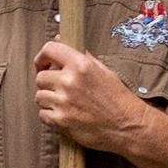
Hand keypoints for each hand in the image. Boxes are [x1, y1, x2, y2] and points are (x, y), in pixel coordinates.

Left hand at [33, 38, 147, 151]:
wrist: (128, 126)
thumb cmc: (118, 99)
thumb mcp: (104, 71)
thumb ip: (81, 57)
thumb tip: (62, 42)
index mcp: (81, 65)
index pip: (49, 50)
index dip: (42, 57)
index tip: (43, 64)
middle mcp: (70, 81)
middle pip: (40, 77)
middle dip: (48, 83)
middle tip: (59, 89)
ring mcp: (64, 102)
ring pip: (39, 97)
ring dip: (49, 100)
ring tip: (65, 104)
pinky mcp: (60, 121)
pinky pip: (42, 115)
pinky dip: (50, 116)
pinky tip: (65, 115)